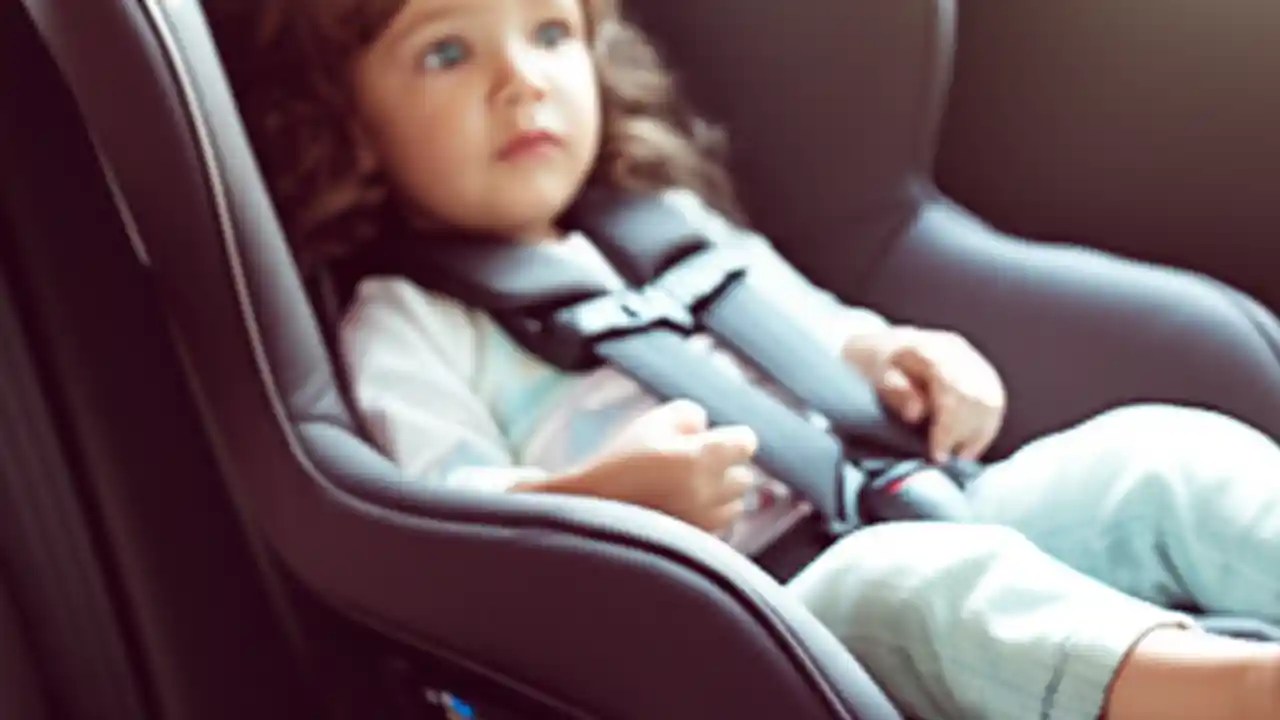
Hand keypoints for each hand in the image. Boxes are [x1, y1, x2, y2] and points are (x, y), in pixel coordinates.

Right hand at [570, 400, 758, 532]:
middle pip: (744, 477)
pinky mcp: (694, 544)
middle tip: (698, 464)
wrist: (588, 510)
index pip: (747, 443)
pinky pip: (718, 528)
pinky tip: (683, 510)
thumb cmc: (620, 461)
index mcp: (699, 458)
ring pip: (735, 507)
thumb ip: (689, 416)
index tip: (718, 439)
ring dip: (721, 497)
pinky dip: (709, 519)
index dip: (735, 438)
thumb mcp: (652, 422)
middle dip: (727, 469)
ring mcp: (701, 523)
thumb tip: (708, 428)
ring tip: (690, 490)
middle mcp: (707, 493)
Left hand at [843, 327, 1005, 462]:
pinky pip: (995, 403)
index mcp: (930, 349)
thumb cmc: (881, 367)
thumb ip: (895, 392)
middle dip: (962, 433)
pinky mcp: (984, 373)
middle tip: (946, 460)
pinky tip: (970, 449)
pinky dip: (986, 428)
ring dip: (978, 434)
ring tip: (959, 458)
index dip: (947, 425)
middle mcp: (958, 352)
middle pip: (974, 396)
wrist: (893, 346)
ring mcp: (974, 361)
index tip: (936, 454)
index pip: (949, 388)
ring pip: (990, 401)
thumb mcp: (877, 377)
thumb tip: (915, 414)